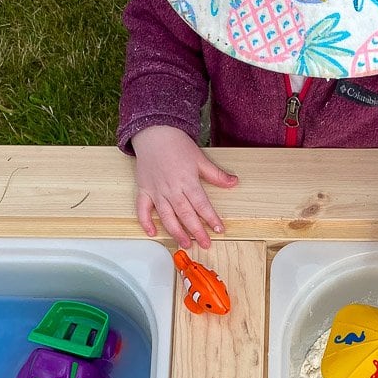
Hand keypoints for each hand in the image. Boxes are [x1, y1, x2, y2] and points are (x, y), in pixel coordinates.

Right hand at [131, 125, 237, 248]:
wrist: (154, 133)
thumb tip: (234, 182)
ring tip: (185, 244)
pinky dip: (145, 222)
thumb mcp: (200, 158)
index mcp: (187, 181)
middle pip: (186, 214)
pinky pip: (142, 209)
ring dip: (176, 232)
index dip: (211, 219)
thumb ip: (216, 174)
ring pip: (167, 216)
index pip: (202, 205)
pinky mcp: (144, 190)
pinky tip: (152, 233)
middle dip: (196, 231)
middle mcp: (172, 189)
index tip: (219, 230)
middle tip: (205, 244)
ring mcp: (157, 191)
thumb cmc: (177, 145)